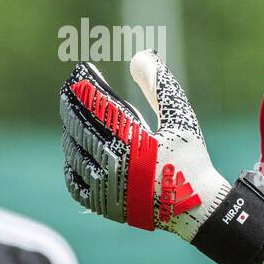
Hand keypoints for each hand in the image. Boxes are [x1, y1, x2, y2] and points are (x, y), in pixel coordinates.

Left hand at [59, 50, 229, 239]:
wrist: (196, 207)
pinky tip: (74, 152)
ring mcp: (106, 188)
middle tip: (68, 91)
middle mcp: (115, 166)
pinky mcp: (103, 206)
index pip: (99, 108)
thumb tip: (139, 55)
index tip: (80, 72)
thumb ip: (159, 85)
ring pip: (74, 154)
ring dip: (70, 132)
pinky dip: (71, 165)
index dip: (86, 87)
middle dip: (71, 106)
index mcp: (133, 143)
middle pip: (80, 128)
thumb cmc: (190, 159)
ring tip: (71, 118)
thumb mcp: (180, 117)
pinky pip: (74, 184)